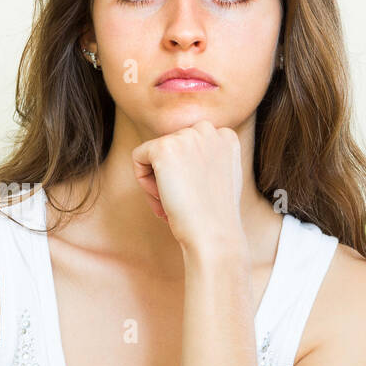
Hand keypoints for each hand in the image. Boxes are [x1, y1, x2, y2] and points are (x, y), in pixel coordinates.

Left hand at [130, 119, 244, 254]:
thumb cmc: (216, 217)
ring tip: (172, 204)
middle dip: (171, 175)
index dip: (187, 172)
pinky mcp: (164, 147)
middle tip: (180, 203)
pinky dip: (143, 181)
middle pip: (172, 147)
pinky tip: (162, 199)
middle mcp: (208, 130)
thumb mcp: (222, 179)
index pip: (190, 145)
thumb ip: (207, 158)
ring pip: (154, 153)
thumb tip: (180, 155)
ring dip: (157, 181)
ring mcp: (186, 136)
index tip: (194, 194)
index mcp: (227, 137)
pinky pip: (138, 157)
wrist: (214, 235)